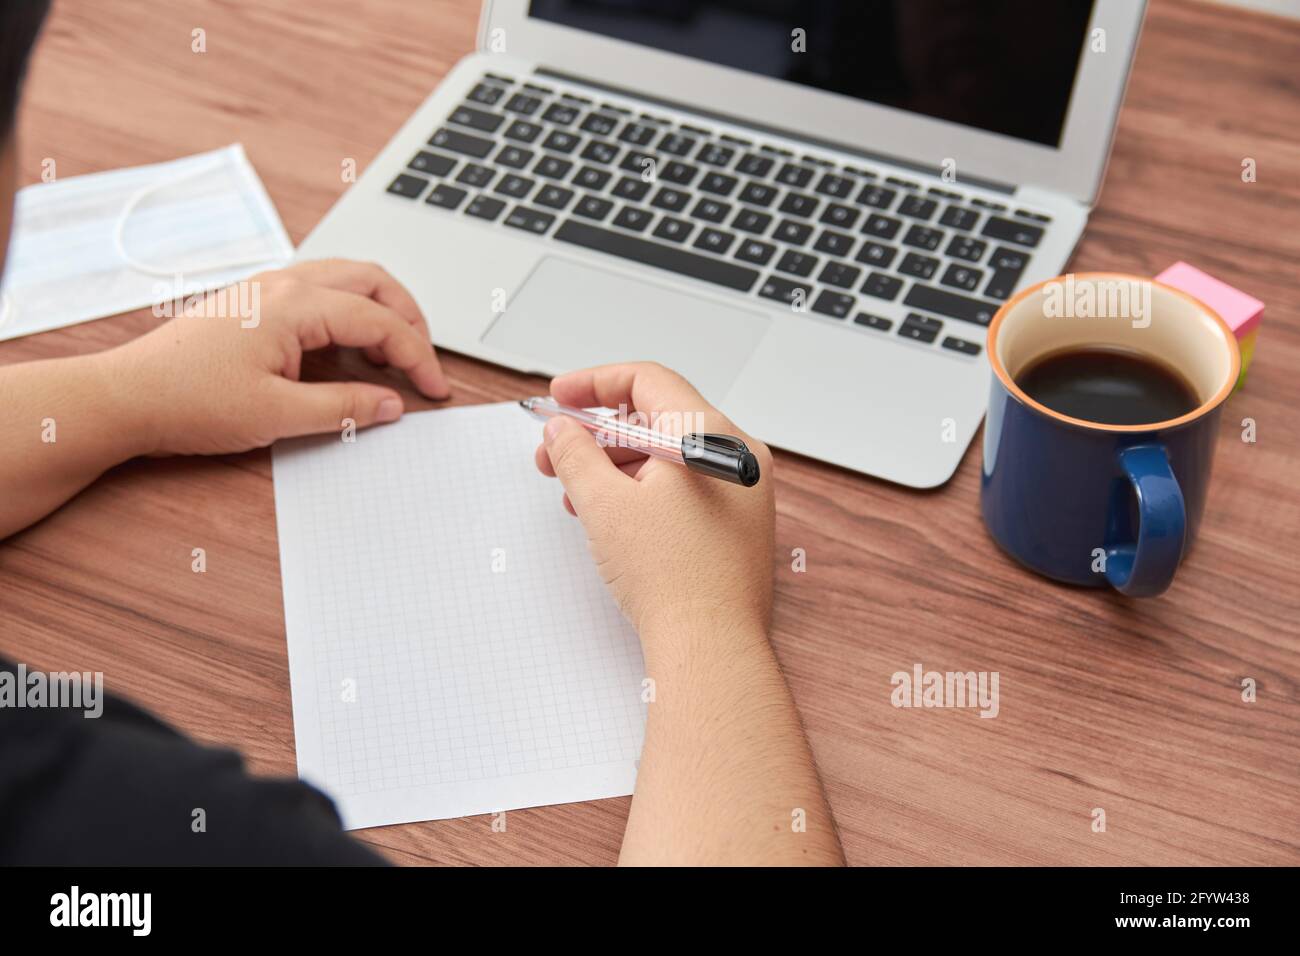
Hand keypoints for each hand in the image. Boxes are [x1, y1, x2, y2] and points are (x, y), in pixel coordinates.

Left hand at [108, 259, 448, 455]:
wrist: (125, 396)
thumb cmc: (189, 400)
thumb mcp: (277, 415)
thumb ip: (344, 407)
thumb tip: (392, 404)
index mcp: (296, 304)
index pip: (381, 321)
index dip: (418, 356)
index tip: (436, 390)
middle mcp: (285, 283)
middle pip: (373, 281)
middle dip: (410, 319)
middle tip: (424, 361)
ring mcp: (268, 288)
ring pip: (347, 279)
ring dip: (381, 311)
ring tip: (391, 356)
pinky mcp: (255, 302)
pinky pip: (320, 291)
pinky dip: (350, 313)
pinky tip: (347, 351)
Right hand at [534, 362, 774, 639]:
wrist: (710, 646)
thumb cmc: (675, 581)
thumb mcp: (604, 504)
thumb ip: (575, 454)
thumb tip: (563, 432)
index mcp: (712, 437)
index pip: (650, 381)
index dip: (596, 383)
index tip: (562, 396)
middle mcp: (736, 457)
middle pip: (658, 418)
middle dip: (598, 433)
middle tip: (555, 450)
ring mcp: (741, 492)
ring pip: (667, 457)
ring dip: (614, 465)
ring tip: (573, 490)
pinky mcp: (735, 525)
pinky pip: (683, 489)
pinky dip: (642, 491)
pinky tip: (606, 514)